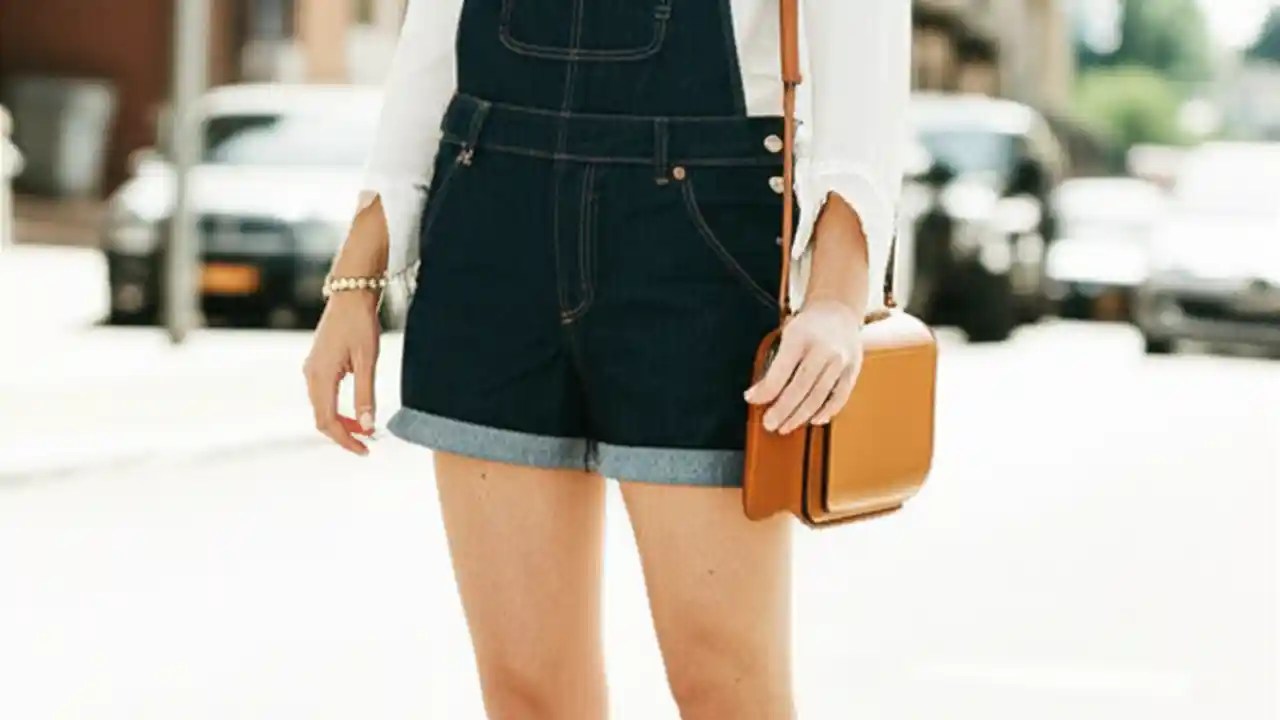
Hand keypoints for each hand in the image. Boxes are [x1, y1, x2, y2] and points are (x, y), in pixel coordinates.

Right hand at [303, 292, 380, 454]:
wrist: (350, 295)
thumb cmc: (360, 324)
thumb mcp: (368, 361)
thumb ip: (366, 395)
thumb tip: (367, 427)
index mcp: (321, 376)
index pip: (328, 421)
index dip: (345, 440)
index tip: (365, 449)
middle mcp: (311, 375)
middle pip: (321, 418)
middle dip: (343, 434)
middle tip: (368, 443)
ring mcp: (311, 369)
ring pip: (322, 407)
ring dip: (341, 422)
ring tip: (364, 428)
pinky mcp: (317, 364)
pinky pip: (323, 395)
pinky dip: (337, 408)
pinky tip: (355, 410)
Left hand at [744, 299, 864, 433]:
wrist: (838, 311)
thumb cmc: (807, 327)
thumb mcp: (786, 337)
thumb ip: (775, 365)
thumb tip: (757, 395)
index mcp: (800, 337)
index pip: (782, 369)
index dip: (767, 389)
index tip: (752, 399)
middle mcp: (823, 349)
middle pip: (801, 387)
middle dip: (783, 409)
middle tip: (769, 424)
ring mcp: (841, 360)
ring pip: (820, 395)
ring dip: (800, 415)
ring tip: (785, 427)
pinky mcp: (853, 369)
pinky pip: (840, 396)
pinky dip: (827, 411)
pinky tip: (814, 420)